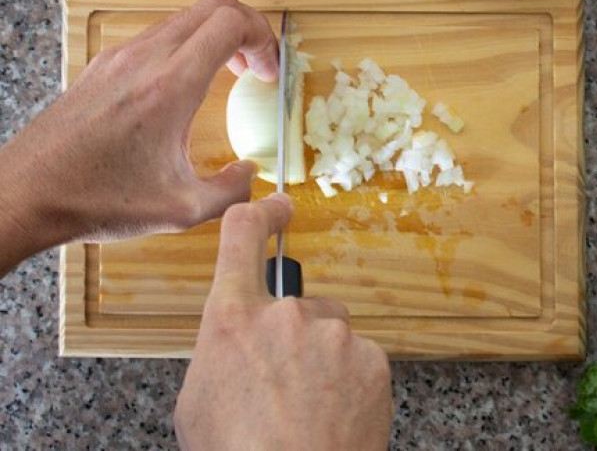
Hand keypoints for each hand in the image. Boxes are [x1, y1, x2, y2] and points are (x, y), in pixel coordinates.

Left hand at [0, 0, 277, 275]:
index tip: (269, 72)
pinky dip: (188, 46)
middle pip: (215, 5)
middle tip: (257, 65)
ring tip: (228, 75)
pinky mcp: (104, 65)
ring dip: (217, 36)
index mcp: (170, 85)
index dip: (264, 38)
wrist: (26, 194)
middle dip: (248, 28)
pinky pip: (159, 34)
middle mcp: (145, 58)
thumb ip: (232, 192)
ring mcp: (121, 56)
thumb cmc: (96, 199)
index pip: (231, 22)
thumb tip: (250, 175)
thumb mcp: (181, 209)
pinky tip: (187, 87)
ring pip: (186, 16)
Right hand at [174, 194, 392, 449]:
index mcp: (233, 319)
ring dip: (322, 362)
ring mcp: (335, 335)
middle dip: (290, 339)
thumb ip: (221, 350)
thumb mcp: (197, 401)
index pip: (241, 237)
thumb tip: (236, 343)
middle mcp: (287, 315)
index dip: (259, 214)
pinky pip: (359, 360)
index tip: (275, 206)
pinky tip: (333, 416)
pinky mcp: (372, 358)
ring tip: (307, 410)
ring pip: (330, 335)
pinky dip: (350, 382)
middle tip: (281, 389)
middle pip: (294, 306)